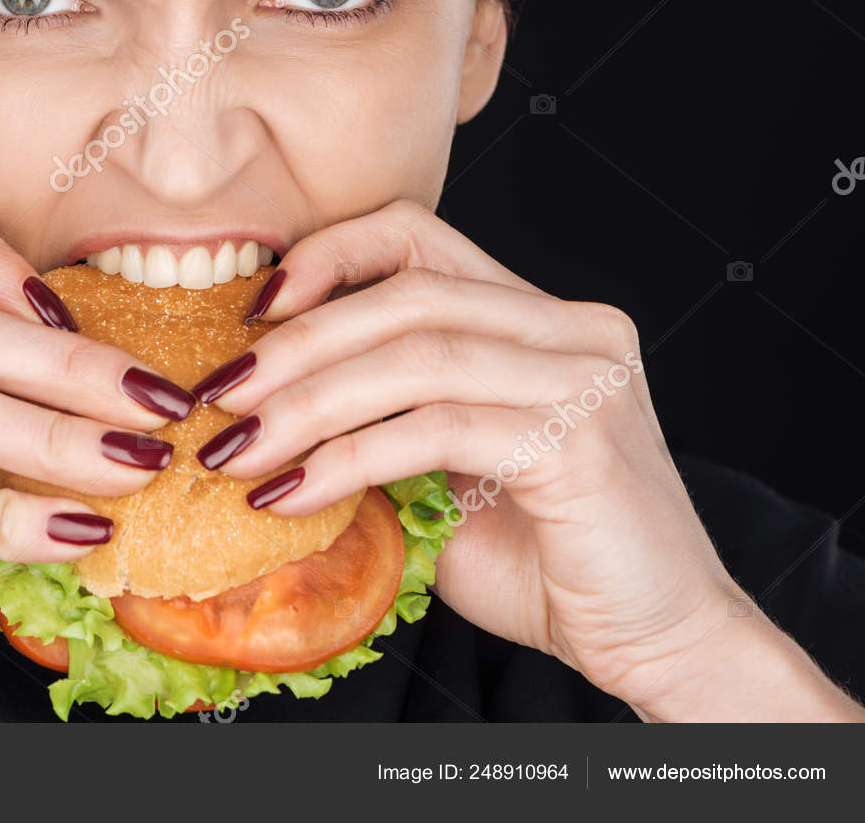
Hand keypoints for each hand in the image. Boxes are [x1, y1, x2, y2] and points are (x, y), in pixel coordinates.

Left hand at [198, 199, 862, 720]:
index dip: (329, 255)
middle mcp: (573, 327)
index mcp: (540, 317)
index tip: (253, 310)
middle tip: (220, 397)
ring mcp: (583, 377)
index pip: (420, 235)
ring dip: (307, 404)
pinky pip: (436, 428)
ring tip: (238, 451)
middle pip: (406, 293)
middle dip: (296, 344)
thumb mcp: (445, 472)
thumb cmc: (546, 559)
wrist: (656, 641)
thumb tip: (262, 403)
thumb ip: (382, 420)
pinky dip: (349, 459)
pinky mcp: (578, 441)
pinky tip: (292, 496)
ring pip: (415, 356)